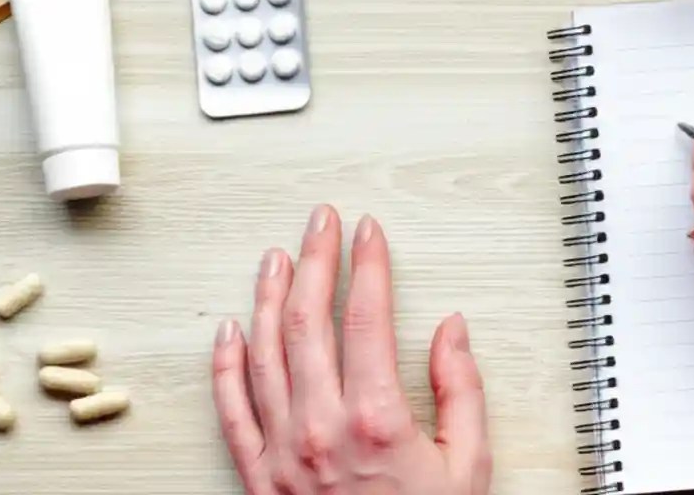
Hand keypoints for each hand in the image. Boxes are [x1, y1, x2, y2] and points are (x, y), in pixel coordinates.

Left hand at [212, 205, 491, 494]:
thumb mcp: (468, 466)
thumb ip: (461, 391)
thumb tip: (450, 330)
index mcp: (376, 418)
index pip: (365, 315)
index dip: (367, 264)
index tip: (368, 233)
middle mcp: (321, 426)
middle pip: (307, 319)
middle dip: (316, 259)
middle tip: (321, 222)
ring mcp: (282, 450)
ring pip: (263, 351)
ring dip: (268, 296)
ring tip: (276, 258)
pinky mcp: (258, 475)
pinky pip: (231, 407)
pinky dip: (225, 363)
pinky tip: (228, 330)